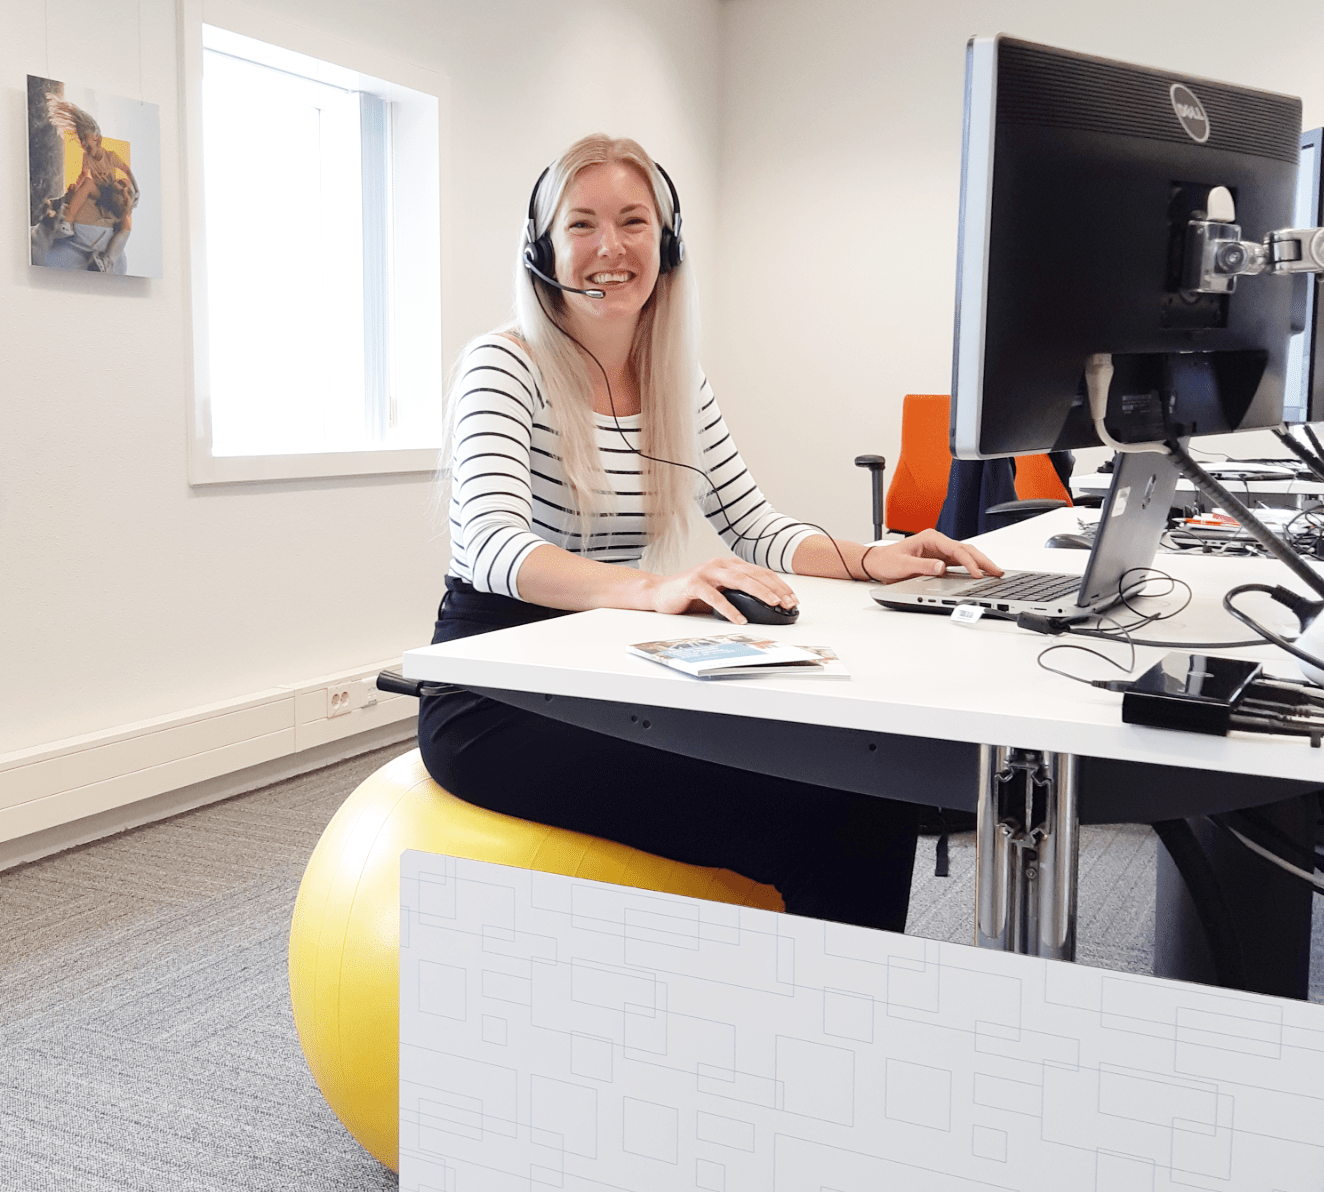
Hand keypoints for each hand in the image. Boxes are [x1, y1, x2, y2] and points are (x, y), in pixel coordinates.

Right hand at [646, 557, 798, 624]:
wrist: (660, 592)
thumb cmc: (691, 593)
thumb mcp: (720, 591)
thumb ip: (739, 593)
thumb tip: (766, 606)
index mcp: (729, 564)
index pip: (760, 572)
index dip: (778, 585)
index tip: (792, 598)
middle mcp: (720, 564)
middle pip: (754, 575)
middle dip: (774, 589)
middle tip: (788, 603)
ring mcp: (706, 572)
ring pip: (739, 580)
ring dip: (759, 592)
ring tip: (772, 604)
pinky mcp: (693, 583)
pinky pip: (715, 597)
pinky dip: (729, 608)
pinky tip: (739, 618)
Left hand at [861, 528, 1002, 583]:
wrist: (876, 563)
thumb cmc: (886, 561)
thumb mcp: (902, 565)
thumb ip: (922, 566)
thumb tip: (941, 567)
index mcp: (930, 538)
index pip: (956, 549)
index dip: (969, 562)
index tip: (978, 574)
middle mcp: (937, 542)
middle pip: (965, 550)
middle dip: (982, 561)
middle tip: (998, 572)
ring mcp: (939, 551)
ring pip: (965, 556)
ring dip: (980, 564)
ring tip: (996, 573)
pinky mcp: (939, 560)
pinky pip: (959, 563)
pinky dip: (971, 568)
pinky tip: (981, 575)